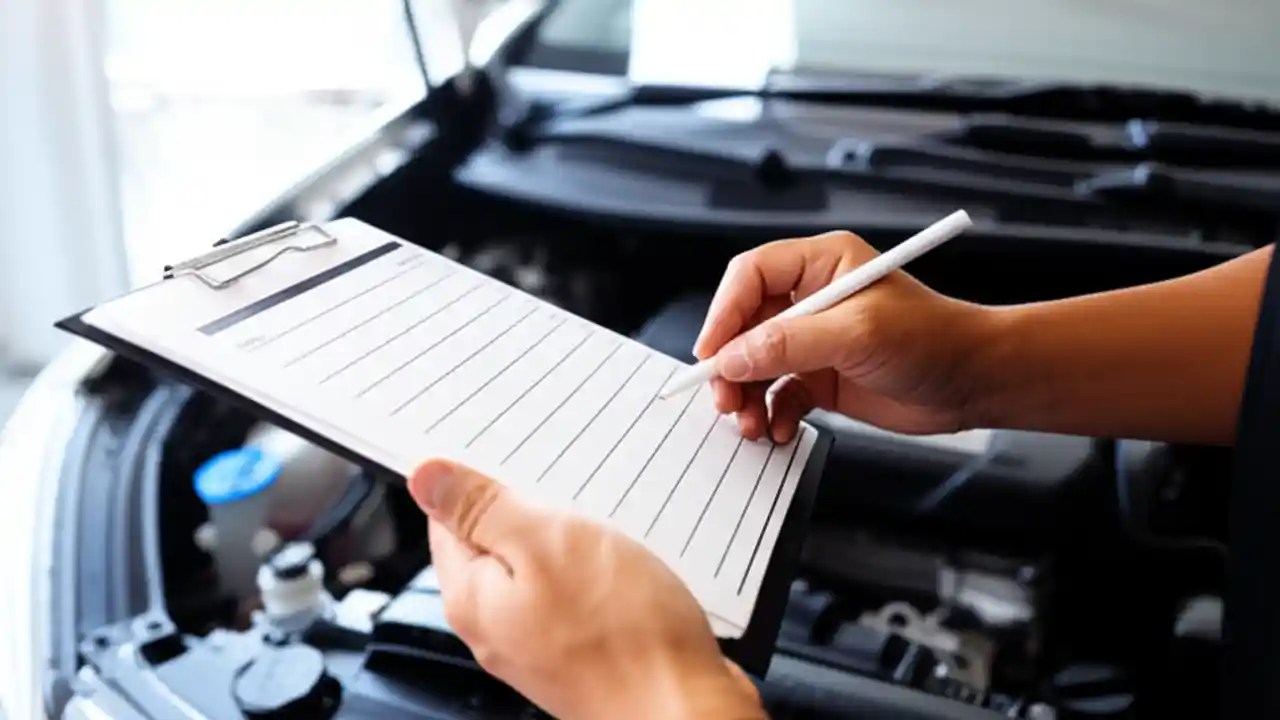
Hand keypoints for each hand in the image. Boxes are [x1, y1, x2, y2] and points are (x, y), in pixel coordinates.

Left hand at [407, 459, 765, 719]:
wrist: (685, 712)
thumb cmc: (624, 635)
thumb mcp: (547, 543)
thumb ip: (482, 509)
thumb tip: (425, 477)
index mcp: (472, 596)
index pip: (446, 518)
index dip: (476, 479)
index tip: (510, 453)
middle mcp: (496, 626)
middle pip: (493, 544)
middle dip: (526, 507)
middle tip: (568, 482)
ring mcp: (537, 643)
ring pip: (538, 568)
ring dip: (565, 538)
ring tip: (604, 520)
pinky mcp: (579, 652)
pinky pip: (572, 594)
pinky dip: (592, 569)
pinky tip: (622, 562)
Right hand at [695, 230, 990, 440]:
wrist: (976, 382)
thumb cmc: (936, 339)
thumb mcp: (857, 334)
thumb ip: (790, 343)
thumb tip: (733, 358)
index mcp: (820, 264)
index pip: (750, 276)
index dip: (725, 312)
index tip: (712, 353)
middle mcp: (812, 298)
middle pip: (745, 324)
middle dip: (730, 364)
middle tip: (723, 397)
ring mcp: (814, 339)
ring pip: (755, 363)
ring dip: (746, 395)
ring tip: (749, 422)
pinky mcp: (821, 376)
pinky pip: (777, 393)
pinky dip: (771, 412)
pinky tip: (777, 428)